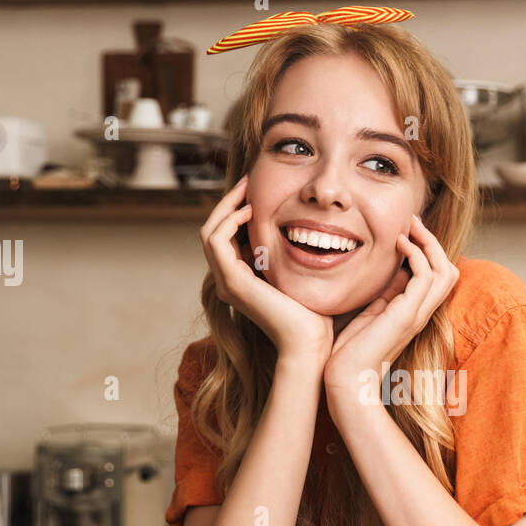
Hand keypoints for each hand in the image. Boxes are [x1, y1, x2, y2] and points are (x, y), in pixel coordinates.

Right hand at [199, 175, 332, 369]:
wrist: (311, 344)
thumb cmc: (315, 316)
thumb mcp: (302, 277)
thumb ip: (293, 257)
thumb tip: (310, 230)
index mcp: (243, 279)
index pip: (228, 236)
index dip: (238, 210)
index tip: (258, 190)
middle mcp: (230, 281)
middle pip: (214, 230)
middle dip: (230, 202)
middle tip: (249, 181)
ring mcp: (227, 283)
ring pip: (210, 232)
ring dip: (227, 206)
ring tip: (248, 190)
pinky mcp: (232, 282)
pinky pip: (216, 240)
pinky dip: (229, 220)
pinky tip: (251, 211)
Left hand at [323, 214, 459, 403]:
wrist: (345, 382)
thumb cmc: (350, 353)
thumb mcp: (370, 313)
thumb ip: (384, 293)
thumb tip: (391, 269)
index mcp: (413, 314)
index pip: (436, 278)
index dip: (427, 251)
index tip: (405, 231)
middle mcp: (421, 314)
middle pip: (448, 271)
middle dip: (433, 242)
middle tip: (411, 221)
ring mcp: (417, 315)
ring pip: (444, 270)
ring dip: (428, 242)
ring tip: (408, 226)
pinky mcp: (407, 315)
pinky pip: (426, 276)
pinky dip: (416, 254)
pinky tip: (398, 243)